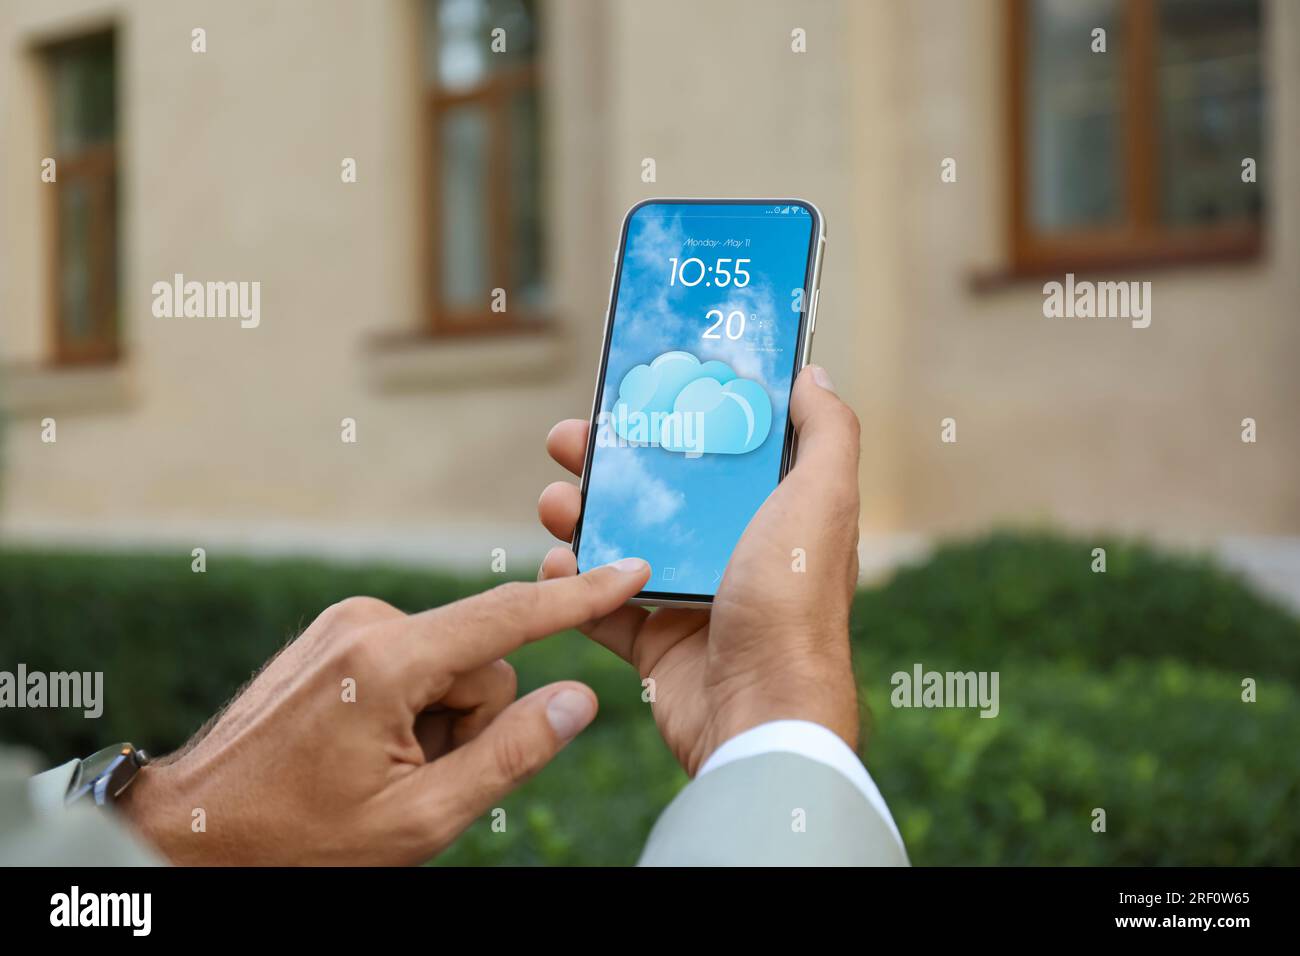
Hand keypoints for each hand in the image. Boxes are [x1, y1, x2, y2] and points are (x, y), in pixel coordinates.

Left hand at [117, 562, 650, 864]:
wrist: (193, 830)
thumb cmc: (301, 838)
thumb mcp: (419, 816)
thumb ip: (511, 754)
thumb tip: (580, 698)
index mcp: (388, 659)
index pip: (510, 617)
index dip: (580, 597)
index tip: (632, 570)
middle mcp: (367, 621)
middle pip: (482, 659)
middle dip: (471, 720)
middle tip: (414, 776)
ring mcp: (347, 622)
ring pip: (449, 662)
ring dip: (438, 717)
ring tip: (380, 766)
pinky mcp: (337, 633)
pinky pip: (413, 658)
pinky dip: (411, 702)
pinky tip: (366, 745)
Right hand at [537, 365, 861, 775]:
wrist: (759, 712)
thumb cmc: (794, 603)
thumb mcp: (822, 500)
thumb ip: (827, 433)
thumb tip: (814, 375)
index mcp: (774, 513)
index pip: (720, 450)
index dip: (679, 417)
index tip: (638, 389)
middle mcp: (733, 551)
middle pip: (660, 491)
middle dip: (610, 462)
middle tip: (569, 441)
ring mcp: (691, 599)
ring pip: (622, 543)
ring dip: (582, 517)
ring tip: (557, 503)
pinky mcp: (657, 644)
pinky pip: (602, 606)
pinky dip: (573, 584)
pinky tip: (555, 564)